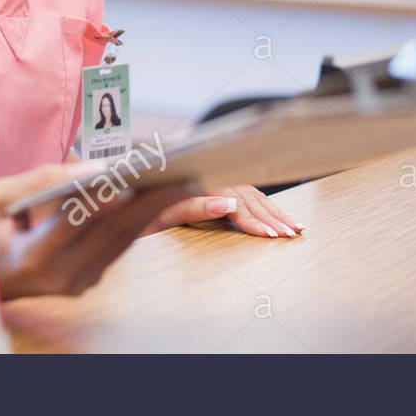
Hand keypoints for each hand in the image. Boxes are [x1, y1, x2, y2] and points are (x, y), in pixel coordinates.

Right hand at [0, 162, 194, 300]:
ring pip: (123, 241)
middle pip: (111, 234)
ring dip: (156, 212)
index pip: (75, 224)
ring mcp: (78, 283)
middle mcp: (61, 277)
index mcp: (33, 257)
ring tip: (184, 184)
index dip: (103, 203)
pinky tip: (163, 198)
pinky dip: (142, 220)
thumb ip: (41, 181)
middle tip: (180, 178)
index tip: (130, 184)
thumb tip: (91, 170)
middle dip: (149, 203)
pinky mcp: (89, 281)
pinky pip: (120, 246)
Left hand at [148, 184, 304, 237]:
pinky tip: (274, 213)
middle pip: (246, 197)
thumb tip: (228, 203)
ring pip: (249, 194)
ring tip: (294, 226)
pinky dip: (262, 204)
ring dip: (272, 210)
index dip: (254, 220)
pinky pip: (243, 193)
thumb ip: (191, 207)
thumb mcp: (158, 214)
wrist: (121, 195)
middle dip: (272, 216)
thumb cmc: (137, 210)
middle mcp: (207, 179)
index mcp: (196, 185)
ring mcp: (211, 181)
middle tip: (294, 233)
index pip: (234, 203)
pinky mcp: (212, 186)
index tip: (272, 235)